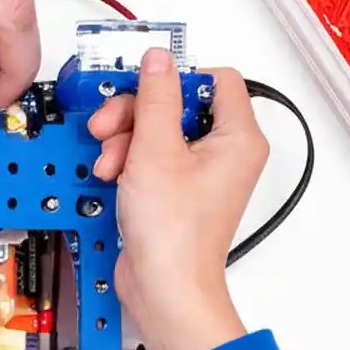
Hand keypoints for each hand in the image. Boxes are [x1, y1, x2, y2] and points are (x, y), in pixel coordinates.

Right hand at [88, 49, 268, 349]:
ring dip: (127, 138)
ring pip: (161, 129)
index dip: (177, 77)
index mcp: (239, 138)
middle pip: (180, 104)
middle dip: (139, 112)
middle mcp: (227, 154)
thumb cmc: (174, 236)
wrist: (165, 289)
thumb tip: (159, 60)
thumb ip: (156, 97)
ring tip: (110, 160)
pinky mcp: (179, 191)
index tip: (144, 84)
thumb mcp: (155, 150)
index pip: (216, 79)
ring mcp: (203, 174)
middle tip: (111, 124)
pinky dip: (130, 160)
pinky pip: (153, 157)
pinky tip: (112, 174)